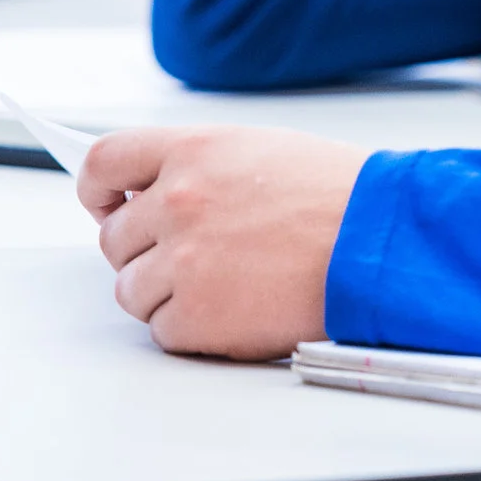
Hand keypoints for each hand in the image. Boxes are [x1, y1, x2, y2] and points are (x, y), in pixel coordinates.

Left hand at [79, 125, 368, 359]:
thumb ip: (199, 168)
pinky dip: (191, 329)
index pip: (106, 163)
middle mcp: (179, 201)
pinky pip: (162, 329)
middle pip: (115, 237)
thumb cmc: (342, 198)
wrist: (382, 243)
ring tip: (222, 286)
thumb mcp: (262, 152)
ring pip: (131, 289)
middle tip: (191, 258)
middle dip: (145, 250)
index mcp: (193, 152)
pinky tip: (232, 310)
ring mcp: (184, 260)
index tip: (105, 204)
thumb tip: (151, 198)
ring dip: (166, 293)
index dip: (97, 190)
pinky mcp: (198, 314)